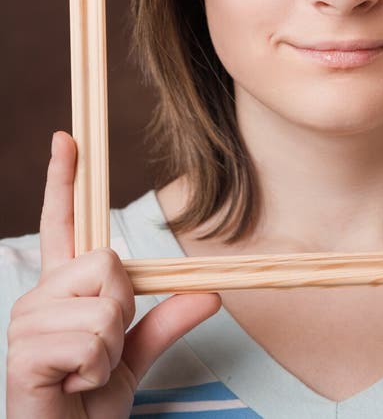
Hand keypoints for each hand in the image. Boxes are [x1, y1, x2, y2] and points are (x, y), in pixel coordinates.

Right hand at [6, 130, 221, 418]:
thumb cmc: (88, 403)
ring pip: (108, 304)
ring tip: (86, 373)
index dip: (65, 179)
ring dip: (112, 349)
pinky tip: (73, 385)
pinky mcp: (25, 352)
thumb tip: (211, 291)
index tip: (68, 137)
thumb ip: (165, 321)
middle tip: (102, 353)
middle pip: (109, 262)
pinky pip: (94, 340)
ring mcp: (28, 322)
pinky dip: (99, 370)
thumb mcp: (134, 357)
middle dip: (124, 310)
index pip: (62, 222)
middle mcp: (40, 296)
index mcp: (63, 289)